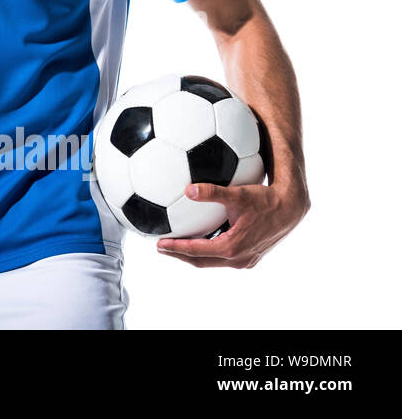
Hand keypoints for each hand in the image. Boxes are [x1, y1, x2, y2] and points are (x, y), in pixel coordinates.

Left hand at [156, 180, 309, 267]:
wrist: (290, 208)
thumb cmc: (265, 200)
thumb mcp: (237, 194)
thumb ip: (211, 192)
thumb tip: (188, 189)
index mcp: (232, 247)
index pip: (196, 251)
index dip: (176, 248)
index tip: (159, 243)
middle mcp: (239, 258)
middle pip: (201, 261)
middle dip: (180, 255)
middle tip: (161, 246)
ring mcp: (246, 259)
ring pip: (212, 261)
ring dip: (194, 254)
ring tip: (175, 245)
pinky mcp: (250, 256)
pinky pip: (223, 256)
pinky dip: (208, 251)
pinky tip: (199, 238)